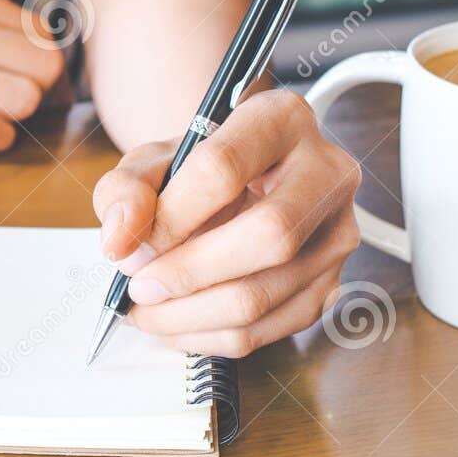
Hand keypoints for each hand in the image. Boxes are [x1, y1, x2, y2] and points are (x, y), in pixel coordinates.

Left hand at [93, 90, 361, 356]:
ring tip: (147, 310)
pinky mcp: (331, 283)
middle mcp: (326, 172)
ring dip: (191, 315)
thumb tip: (121, 241)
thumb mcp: (150, 162)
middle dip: (189, 273)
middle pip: (269, 236)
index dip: (170, 218)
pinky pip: (270, 329)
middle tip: (139, 287)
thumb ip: (125, 190)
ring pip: (266, 293)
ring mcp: (337, 232)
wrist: (236, 186)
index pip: (224, 169)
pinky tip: (177, 324)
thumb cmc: (195, 169)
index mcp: (280, 120)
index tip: (133, 247)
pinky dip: (212, 337)